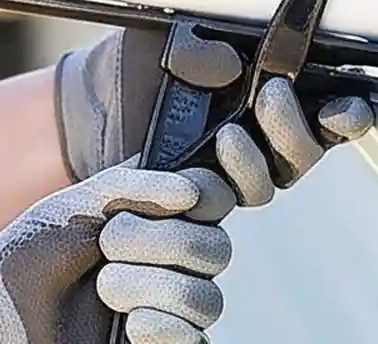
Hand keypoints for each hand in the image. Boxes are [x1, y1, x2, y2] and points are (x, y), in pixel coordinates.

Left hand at [0, 158, 234, 343]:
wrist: (2, 321)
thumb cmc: (30, 263)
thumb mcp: (73, 206)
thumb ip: (132, 186)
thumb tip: (191, 192)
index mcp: (162, 220)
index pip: (220, 199)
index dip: (212, 195)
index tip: (184, 198)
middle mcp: (176, 265)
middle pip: (218, 250)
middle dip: (163, 242)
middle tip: (109, 244)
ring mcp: (171, 310)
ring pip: (208, 300)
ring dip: (154, 288)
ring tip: (107, 289)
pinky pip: (195, 341)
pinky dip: (166, 329)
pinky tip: (132, 325)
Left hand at [56, 29, 373, 204]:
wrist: (93, 98)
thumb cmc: (146, 59)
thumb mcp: (175, 39)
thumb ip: (206, 45)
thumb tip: (230, 65)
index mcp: (281, 93)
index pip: (335, 112)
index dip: (348, 115)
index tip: (341, 106)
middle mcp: (268, 135)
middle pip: (310, 150)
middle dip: (295, 127)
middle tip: (270, 95)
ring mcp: (237, 167)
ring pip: (273, 182)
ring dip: (256, 160)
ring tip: (228, 134)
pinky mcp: (203, 192)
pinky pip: (228, 200)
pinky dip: (221, 183)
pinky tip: (200, 168)